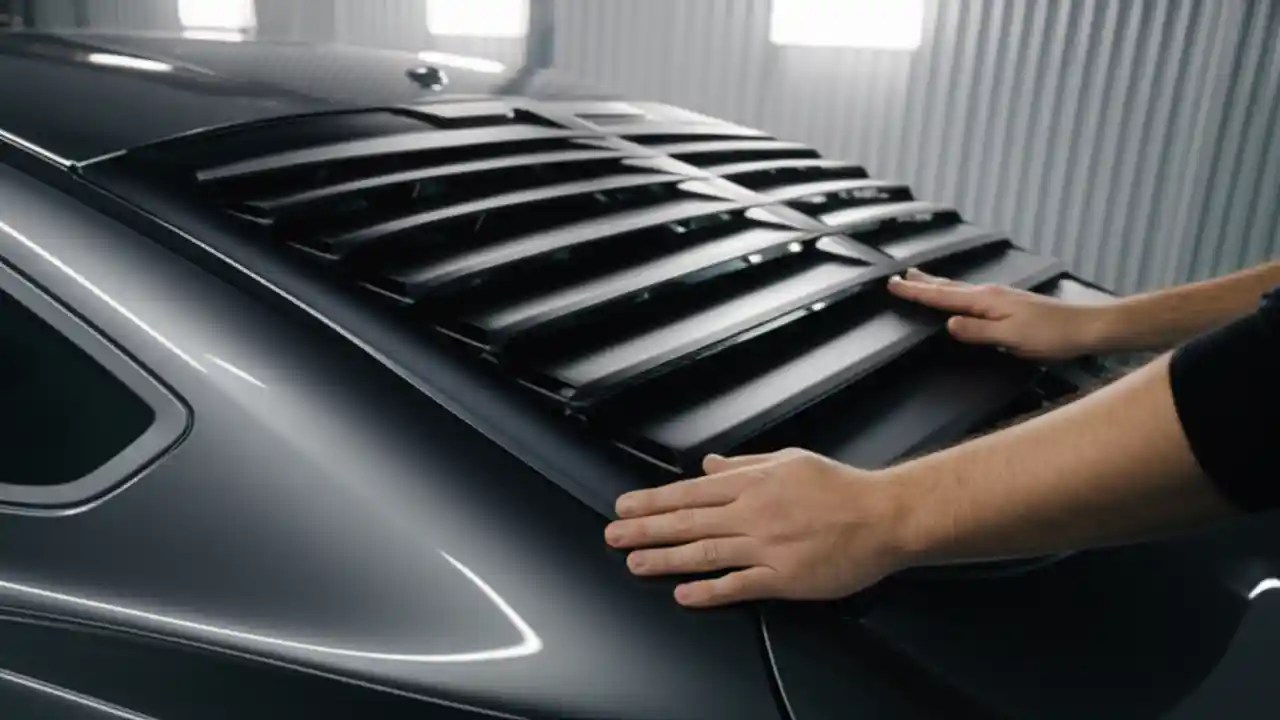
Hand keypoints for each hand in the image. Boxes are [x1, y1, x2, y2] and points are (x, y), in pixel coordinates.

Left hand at [604, 449, 916, 607]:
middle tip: (613, 535)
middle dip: (646, 529)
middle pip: (689, 521)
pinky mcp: (785, 578)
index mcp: (753, 483)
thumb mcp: (789, 460)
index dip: (653, 501)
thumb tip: (707, 464)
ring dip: (666, 559)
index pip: (691, 492)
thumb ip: (744, 465)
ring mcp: (768, 547)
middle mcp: (754, 513)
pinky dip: (709, 590)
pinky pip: (740, 584)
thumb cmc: (841, 488)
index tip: (625, 507)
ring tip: (635, 563)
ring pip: (705, 552)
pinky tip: (684, 594)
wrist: (884, 515)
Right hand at [887, 268, 1111, 360]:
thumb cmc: (1052, 335)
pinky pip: (971, 296)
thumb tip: (948, 324)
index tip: (893, 285)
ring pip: (959, 290)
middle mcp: (991, 294)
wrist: (1087, 327)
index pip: (943, 296)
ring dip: (937, 285)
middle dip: (922, 283)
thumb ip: (977, 331)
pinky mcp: (1009, 304)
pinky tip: (959, 297)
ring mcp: (1001, 297)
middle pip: (948, 287)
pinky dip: (955, 293)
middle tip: (899, 278)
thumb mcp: (1011, 338)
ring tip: (921, 280)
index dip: (917, 292)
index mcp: (986, 301)